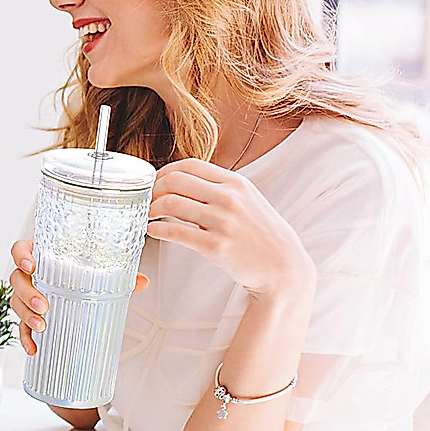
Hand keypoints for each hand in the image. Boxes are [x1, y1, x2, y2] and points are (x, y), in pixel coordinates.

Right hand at [9, 239, 148, 355]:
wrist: (83, 289)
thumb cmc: (85, 271)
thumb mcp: (101, 270)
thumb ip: (120, 273)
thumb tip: (143, 281)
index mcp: (42, 254)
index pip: (20, 249)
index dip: (21, 256)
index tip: (31, 266)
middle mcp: (30, 274)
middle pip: (16, 279)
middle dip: (28, 293)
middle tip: (45, 305)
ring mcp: (28, 296)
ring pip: (16, 303)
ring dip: (26, 315)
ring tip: (42, 326)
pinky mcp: (30, 316)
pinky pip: (22, 327)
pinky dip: (26, 338)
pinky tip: (33, 349)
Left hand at [146, 158, 314, 297]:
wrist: (283, 265)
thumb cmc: (260, 233)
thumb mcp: (247, 199)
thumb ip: (218, 188)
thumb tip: (181, 181)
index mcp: (235, 183)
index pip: (189, 165)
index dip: (164, 172)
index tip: (155, 183)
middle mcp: (229, 198)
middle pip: (175, 181)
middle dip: (154, 189)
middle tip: (147, 200)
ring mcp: (222, 222)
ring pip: (171, 204)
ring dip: (151, 209)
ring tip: (148, 216)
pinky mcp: (215, 246)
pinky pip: (175, 232)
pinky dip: (157, 230)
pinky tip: (153, 231)